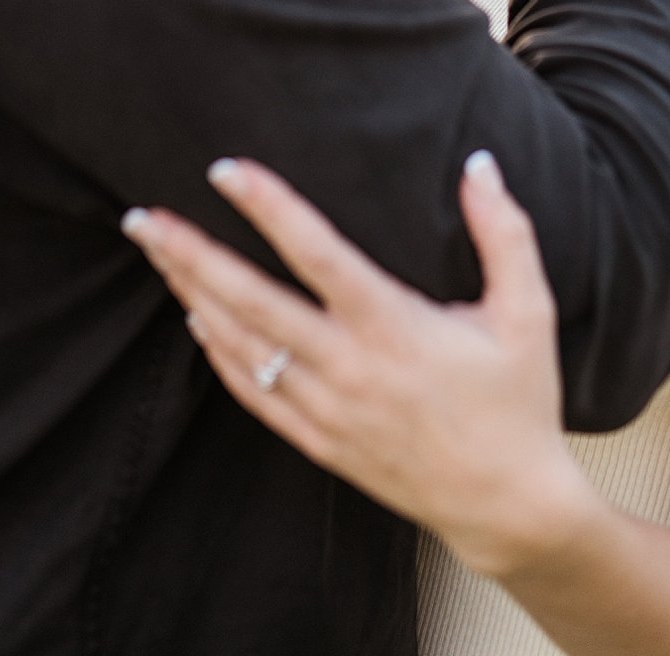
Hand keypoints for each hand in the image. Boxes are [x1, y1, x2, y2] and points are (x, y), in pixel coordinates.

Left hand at [122, 152, 588, 580]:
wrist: (508, 508)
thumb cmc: (519, 402)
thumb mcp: (528, 312)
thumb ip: (504, 232)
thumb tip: (479, 161)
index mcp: (394, 327)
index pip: (316, 253)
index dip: (267, 207)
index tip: (223, 170)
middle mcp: (349, 368)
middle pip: (250, 303)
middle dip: (189, 255)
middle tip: (141, 216)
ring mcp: (328, 411)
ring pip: (241, 348)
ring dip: (192, 296)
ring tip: (157, 253)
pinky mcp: (320, 443)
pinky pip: (255, 395)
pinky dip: (220, 355)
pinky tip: (197, 321)